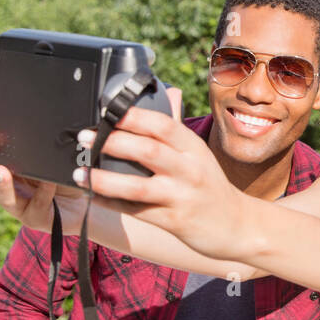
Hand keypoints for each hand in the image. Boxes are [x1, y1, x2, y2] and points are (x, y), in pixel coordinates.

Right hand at [0, 101, 86, 233]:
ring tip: (2, 170)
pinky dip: (43, 194)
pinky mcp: (34, 218)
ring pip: (2, 195)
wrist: (82, 206)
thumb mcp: (52, 155)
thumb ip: (44, 138)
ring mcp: (17, 204)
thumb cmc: (61, 178)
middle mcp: (5, 185)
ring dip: (1, 183)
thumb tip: (44, 108)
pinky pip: (36, 206)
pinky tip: (49, 183)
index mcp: (5, 165)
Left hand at [76, 100, 254, 261]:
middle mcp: (189, 170)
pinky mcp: (174, 221)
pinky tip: (93, 196)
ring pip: (137, 186)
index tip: (107, 110)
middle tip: (85, 137)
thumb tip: (166, 92)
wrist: (238, 226)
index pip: (163, 124)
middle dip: (111, 141)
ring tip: (80, 173)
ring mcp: (181, 197)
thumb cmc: (210, 186)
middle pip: (147, 150)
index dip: (133, 116)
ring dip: (103, 179)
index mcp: (193, 148)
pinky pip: (136, 212)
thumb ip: (177, 129)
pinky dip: (111, 203)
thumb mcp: (199, 154)